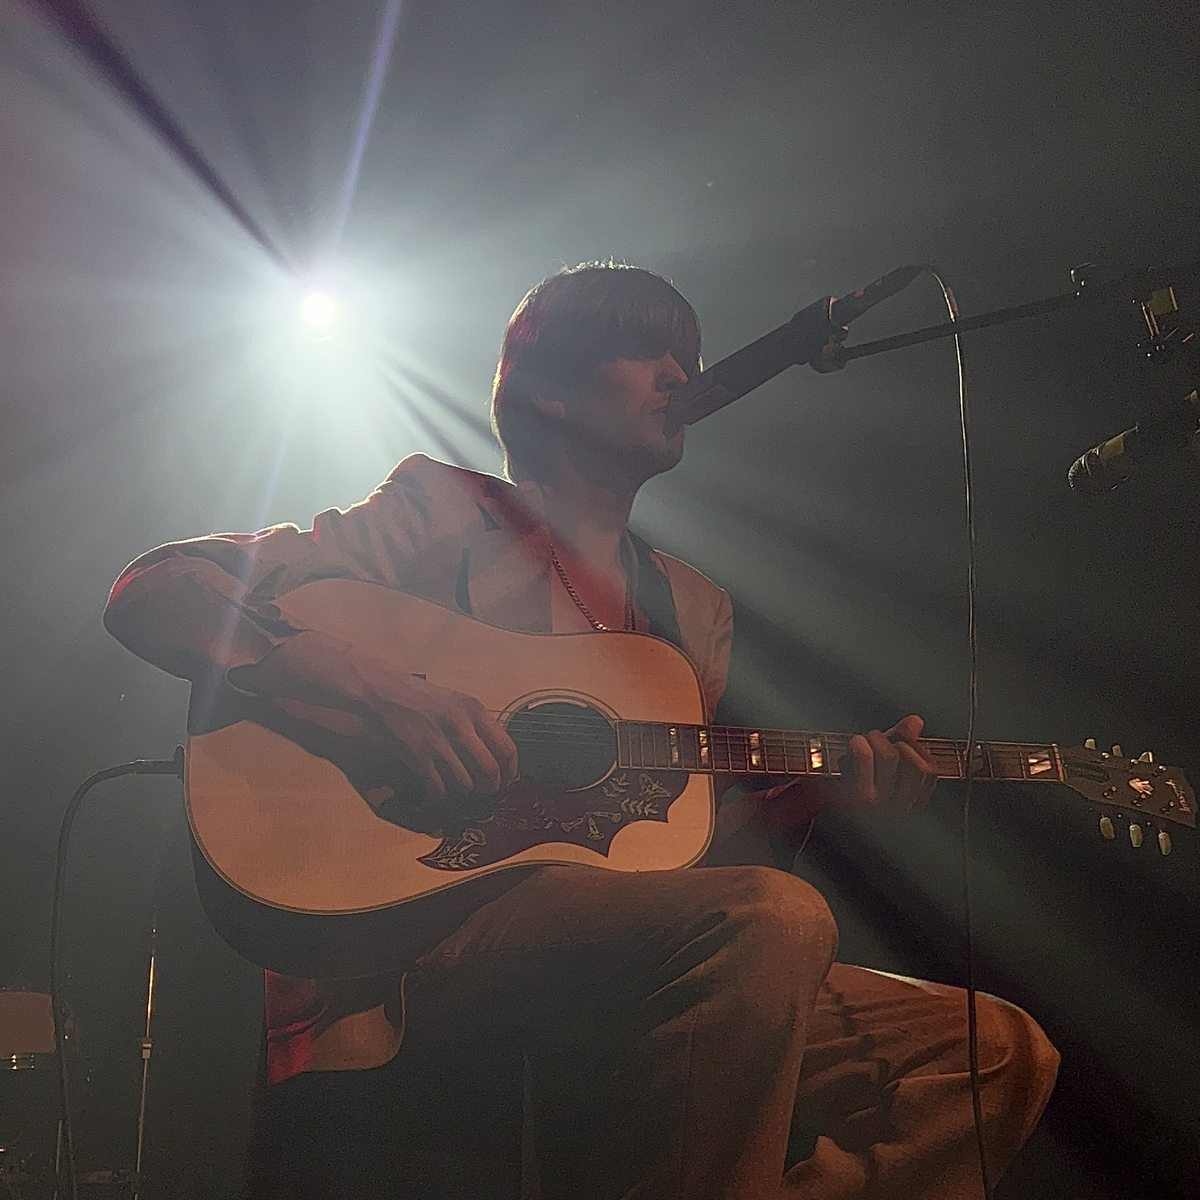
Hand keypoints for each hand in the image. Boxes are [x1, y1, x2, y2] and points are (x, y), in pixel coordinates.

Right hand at [358, 669, 519, 799]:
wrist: (383, 692)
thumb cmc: (421, 697)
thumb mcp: (457, 702)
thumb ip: (478, 725)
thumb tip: (496, 755)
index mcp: (474, 710)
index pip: (507, 748)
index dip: (510, 772)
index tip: (507, 780)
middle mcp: (459, 726)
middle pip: (490, 771)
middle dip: (490, 787)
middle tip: (485, 790)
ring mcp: (438, 742)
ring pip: (465, 784)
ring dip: (463, 790)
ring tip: (457, 784)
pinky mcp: (417, 756)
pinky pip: (439, 788)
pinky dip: (440, 793)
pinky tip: (436, 785)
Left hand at [749, 714, 936, 837]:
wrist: (814, 807)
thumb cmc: (849, 784)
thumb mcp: (880, 764)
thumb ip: (902, 741)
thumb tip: (915, 721)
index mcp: (912, 804)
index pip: (930, 770)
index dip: (917, 748)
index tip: (900, 743)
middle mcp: (900, 809)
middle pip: (910, 759)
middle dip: (894, 739)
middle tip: (875, 738)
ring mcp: (880, 805)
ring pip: (890, 755)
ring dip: (875, 738)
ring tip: (861, 741)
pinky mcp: (858, 798)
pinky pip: (866, 756)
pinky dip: (860, 742)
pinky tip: (853, 745)